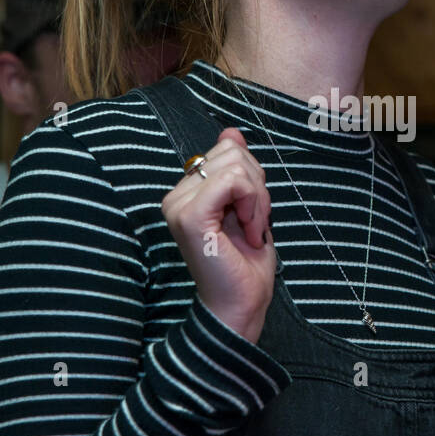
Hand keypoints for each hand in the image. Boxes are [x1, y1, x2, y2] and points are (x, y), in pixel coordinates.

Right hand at [161, 127, 275, 342]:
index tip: (252, 213)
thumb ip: (238, 170)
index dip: (253, 178)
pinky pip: (232, 181)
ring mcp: (178, 205)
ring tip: (251, 229)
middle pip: (232, 152)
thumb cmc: (245, 263)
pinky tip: (249, 231)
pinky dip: (252, 204)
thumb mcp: (249, 205)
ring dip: (257, 199)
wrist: (241, 303)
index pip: (227, 149)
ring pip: (235, 165)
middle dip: (258, 186)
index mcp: (187, 191)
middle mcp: (176, 195)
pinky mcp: (189, 216)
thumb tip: (231, 132)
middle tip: (254, 223)